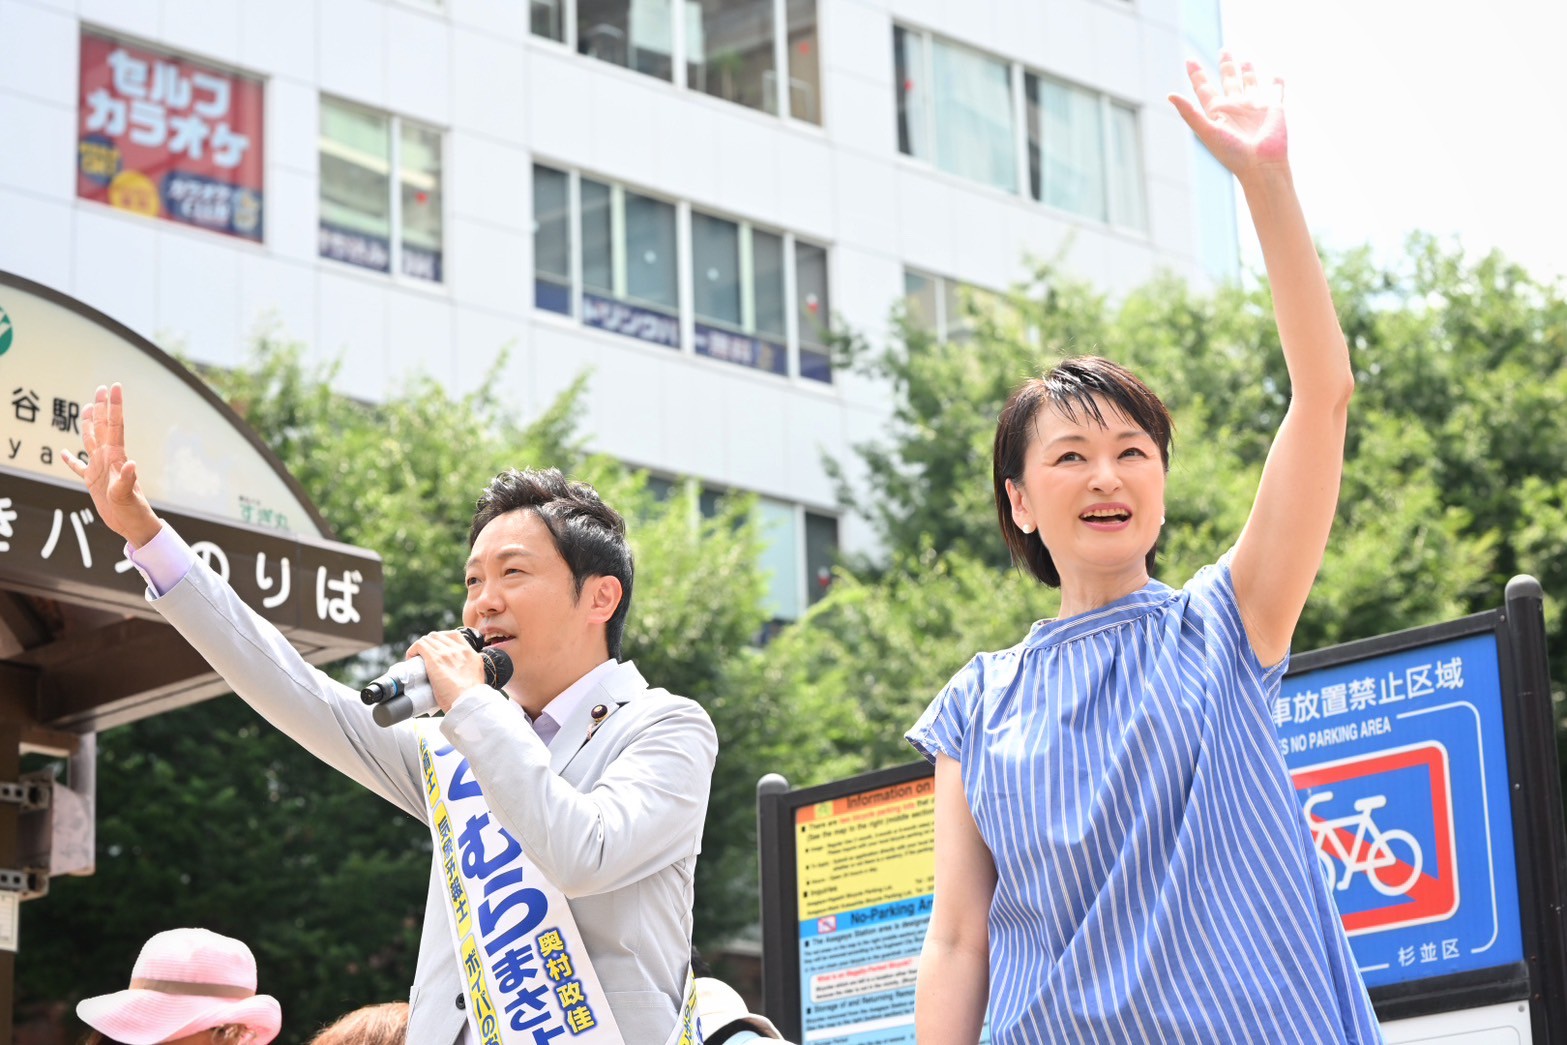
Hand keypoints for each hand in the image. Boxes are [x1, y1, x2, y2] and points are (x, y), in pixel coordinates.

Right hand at [60, 384, 161, 547]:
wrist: (133, 525)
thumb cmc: (133, 511)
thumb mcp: (127, 496)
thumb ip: (127, 481)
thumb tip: (132, 463)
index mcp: (116, 457)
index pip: (115, 426)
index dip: (114, 406)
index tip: (115, 387)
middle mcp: (108, 459)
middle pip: (103, 427)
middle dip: (102, 407)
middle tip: (101, 388)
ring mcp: (100, 469)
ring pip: (91, 441)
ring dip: (88, 425)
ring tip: (87, 408)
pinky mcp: (93, 482)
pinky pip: (79, 468)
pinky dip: (71, 460)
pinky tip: (64, 453)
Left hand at [406, 630, 486, 711]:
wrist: (469, 702)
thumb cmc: (471, 698)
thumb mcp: (476, 680)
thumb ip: (468, 673)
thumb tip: (459, 679)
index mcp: (471, 654)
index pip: (454, 636)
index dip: (441, 640)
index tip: (436, 650)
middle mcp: (459, 650)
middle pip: (438, 636)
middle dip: (428, 644)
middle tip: (423, 657)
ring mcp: (447, 653)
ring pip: (428, 639)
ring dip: (419, 647)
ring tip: (415, 660)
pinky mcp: (434, 659)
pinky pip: (419, 645)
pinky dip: (412, 650)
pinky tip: (410, 659)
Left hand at [1168, 52, 1287, 179]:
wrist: (1260, 165)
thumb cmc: (1232, 152)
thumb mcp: (1207, 131)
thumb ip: (1189, 113)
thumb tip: (1170, 95)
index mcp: (1217, 112)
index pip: (1204, 88)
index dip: (1197, 74)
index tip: (1189, 60)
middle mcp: (1235, 107)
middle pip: (1228, 80)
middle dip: (1226, 66)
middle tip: (1223, 50)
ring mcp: (1254, 107)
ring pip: (1250, 83)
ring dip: (1248, 72)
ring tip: (1244, 60)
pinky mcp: (1274, 108)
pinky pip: (1276, 92)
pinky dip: (1277, 83)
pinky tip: (1277, 76)